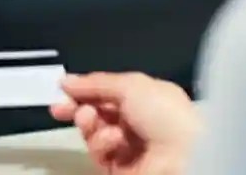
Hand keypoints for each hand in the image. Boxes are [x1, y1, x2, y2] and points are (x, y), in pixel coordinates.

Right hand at [50, 72, 201, 174]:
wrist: (183, 156)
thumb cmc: (167, 115)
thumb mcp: (131, 85)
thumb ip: (96, 83)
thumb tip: (68, 81)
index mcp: (145, 99)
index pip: (106, 92)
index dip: (84, 90)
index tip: (63, 88)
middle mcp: (137, 123)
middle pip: (96, 113)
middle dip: (77, 108)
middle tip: (62, 106)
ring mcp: (128, 148)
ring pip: (93, 134)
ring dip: (88, 124)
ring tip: (90, 118)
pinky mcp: (120, 170)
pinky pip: (99, 154)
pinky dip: (102, 143)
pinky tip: (113, 139)